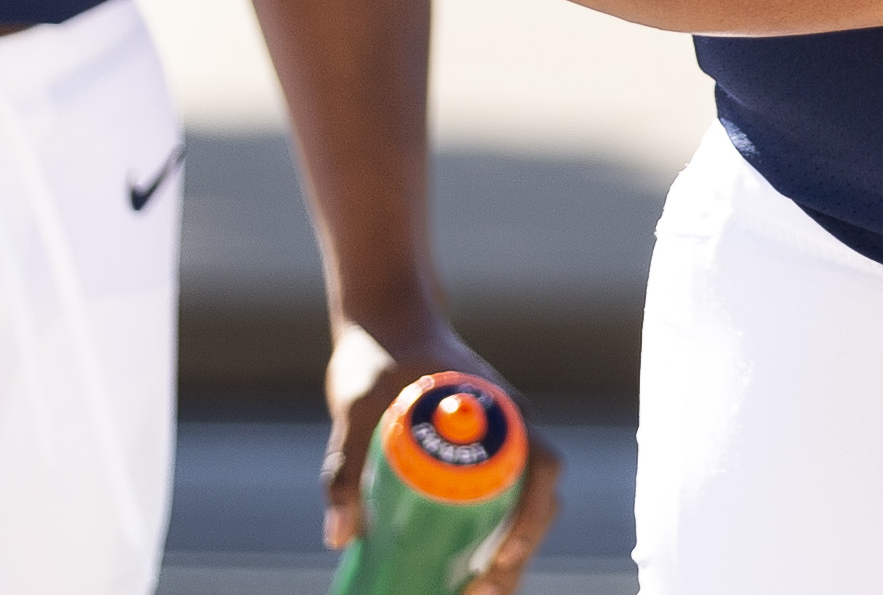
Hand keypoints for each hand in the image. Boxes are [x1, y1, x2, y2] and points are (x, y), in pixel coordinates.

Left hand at [323, 317, 562, 594]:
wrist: (383, 315)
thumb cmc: (375, 354)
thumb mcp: (353, 408)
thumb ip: (344, 469)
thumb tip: (341, 537)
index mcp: (498, 407)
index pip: (541, 465)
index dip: (531, 517)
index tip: (502, 558)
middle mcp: (509, 423)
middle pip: (537, 495)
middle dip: (520, 550)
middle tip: (484, 592)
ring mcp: (496, 435)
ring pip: (521, 499)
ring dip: (508, 546)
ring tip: (475, 590)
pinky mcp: (477, 446)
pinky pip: (499, 492)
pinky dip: (491, 531)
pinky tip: (463, 564)